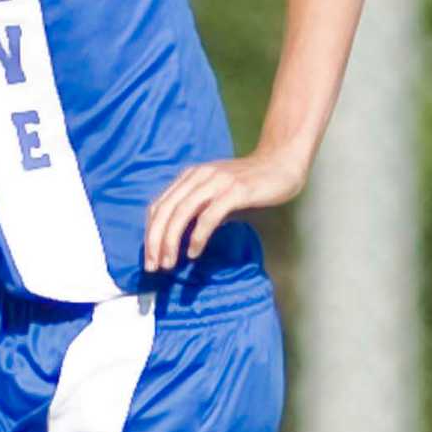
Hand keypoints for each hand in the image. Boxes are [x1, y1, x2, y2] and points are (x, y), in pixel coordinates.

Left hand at [143, 146, 308, 272]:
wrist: (281, 164)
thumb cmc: (249, 184)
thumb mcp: (215, 195)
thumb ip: (197, 211)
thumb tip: (177, 241)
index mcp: (190, 177)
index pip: (159, 206)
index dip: (150, 233)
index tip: (150, 258)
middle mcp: (199, 176)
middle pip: (166, 210)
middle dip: (155, 241)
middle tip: (153, 266)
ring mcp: (217, 181)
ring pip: (182, 213)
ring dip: (171, 242)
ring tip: (169, 263)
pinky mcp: (235, 191)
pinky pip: (208, 216)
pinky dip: (197, 237)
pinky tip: (194, 253)